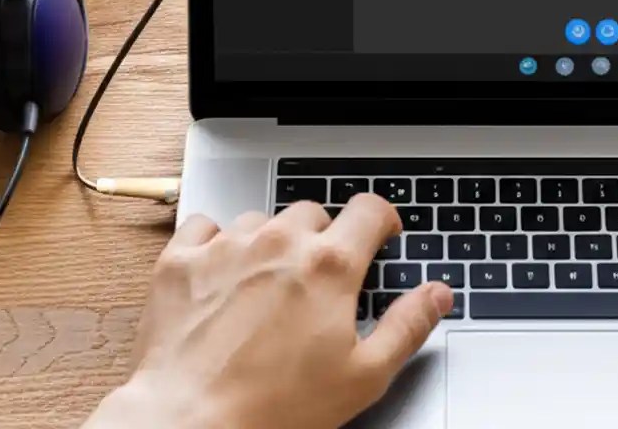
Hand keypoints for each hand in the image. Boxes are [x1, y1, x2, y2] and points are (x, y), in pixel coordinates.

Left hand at [82, 195, 453, 428]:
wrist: (190, 422)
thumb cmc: (275, 407)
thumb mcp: (364, 376)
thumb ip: (407, 326)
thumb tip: (436, 295)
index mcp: (330, 265)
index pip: (369, 209)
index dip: (381, 220)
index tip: (379, 234)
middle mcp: (279, 242)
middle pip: (315, 213)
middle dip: (324, 238)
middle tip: (319, 281)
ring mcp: (226, 246)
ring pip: (262, 220)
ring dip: (271, 243)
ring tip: (267, 287)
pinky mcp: (181, 260)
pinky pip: (205, 226)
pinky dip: (216, 243)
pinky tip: (221, 275)